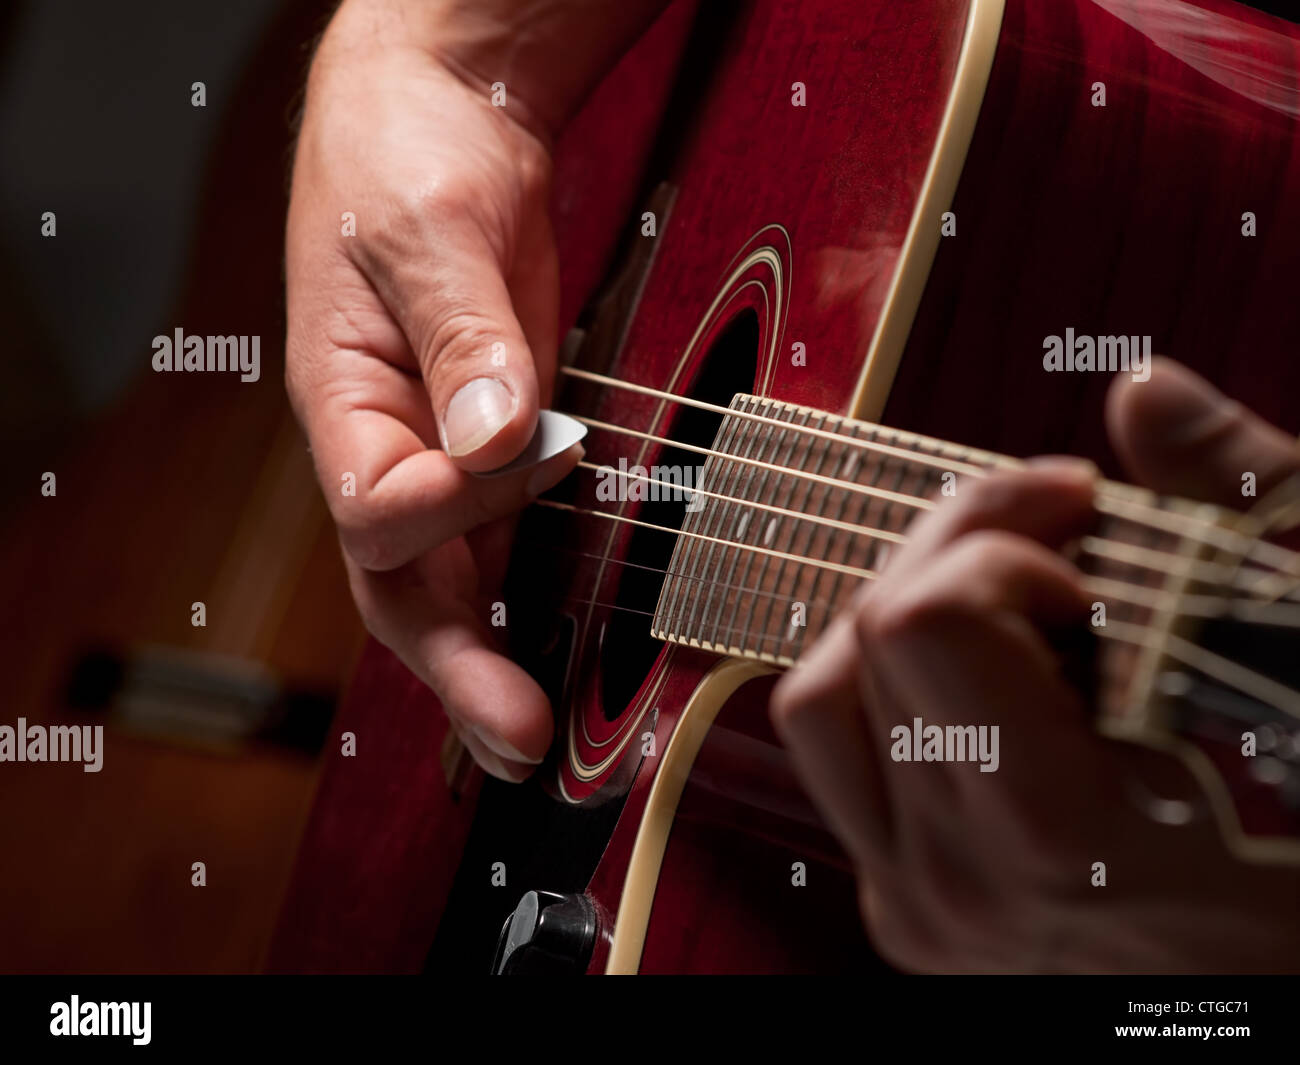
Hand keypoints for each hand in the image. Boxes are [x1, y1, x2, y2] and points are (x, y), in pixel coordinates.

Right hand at [285, 0, 663, 779]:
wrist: (438, 117)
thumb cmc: (405, 156)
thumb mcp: (432, 230)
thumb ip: (463, 337)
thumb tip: (497, 434)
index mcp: (341, 402)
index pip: (380, 505)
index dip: (459, 495)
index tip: (545, 439)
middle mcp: (383, 446)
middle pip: (400, 583)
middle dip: (456, 665)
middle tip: (516, 737)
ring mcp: (440, 453)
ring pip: (446, 583)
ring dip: (485, 662)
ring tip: (529, 736)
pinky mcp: (496, 444)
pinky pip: (497, 543)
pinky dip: (517, 603)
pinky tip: (543, 650)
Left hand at [771, 358, 1299, 971]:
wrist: (1298, 978)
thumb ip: (1239, 506)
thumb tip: (1147, 391)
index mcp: (1059, 832)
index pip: (922, 621)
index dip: (998, 539)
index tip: (1088, 529)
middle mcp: (960, 882)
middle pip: (865, 633)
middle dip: (962, 552)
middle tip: (1066, 549)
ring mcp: (920, 905)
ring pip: (820, 695)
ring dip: (908, 618)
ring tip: (1018, 615)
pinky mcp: (903, 908)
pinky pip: (838, 757)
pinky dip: (891, 688)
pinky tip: (990, 682)